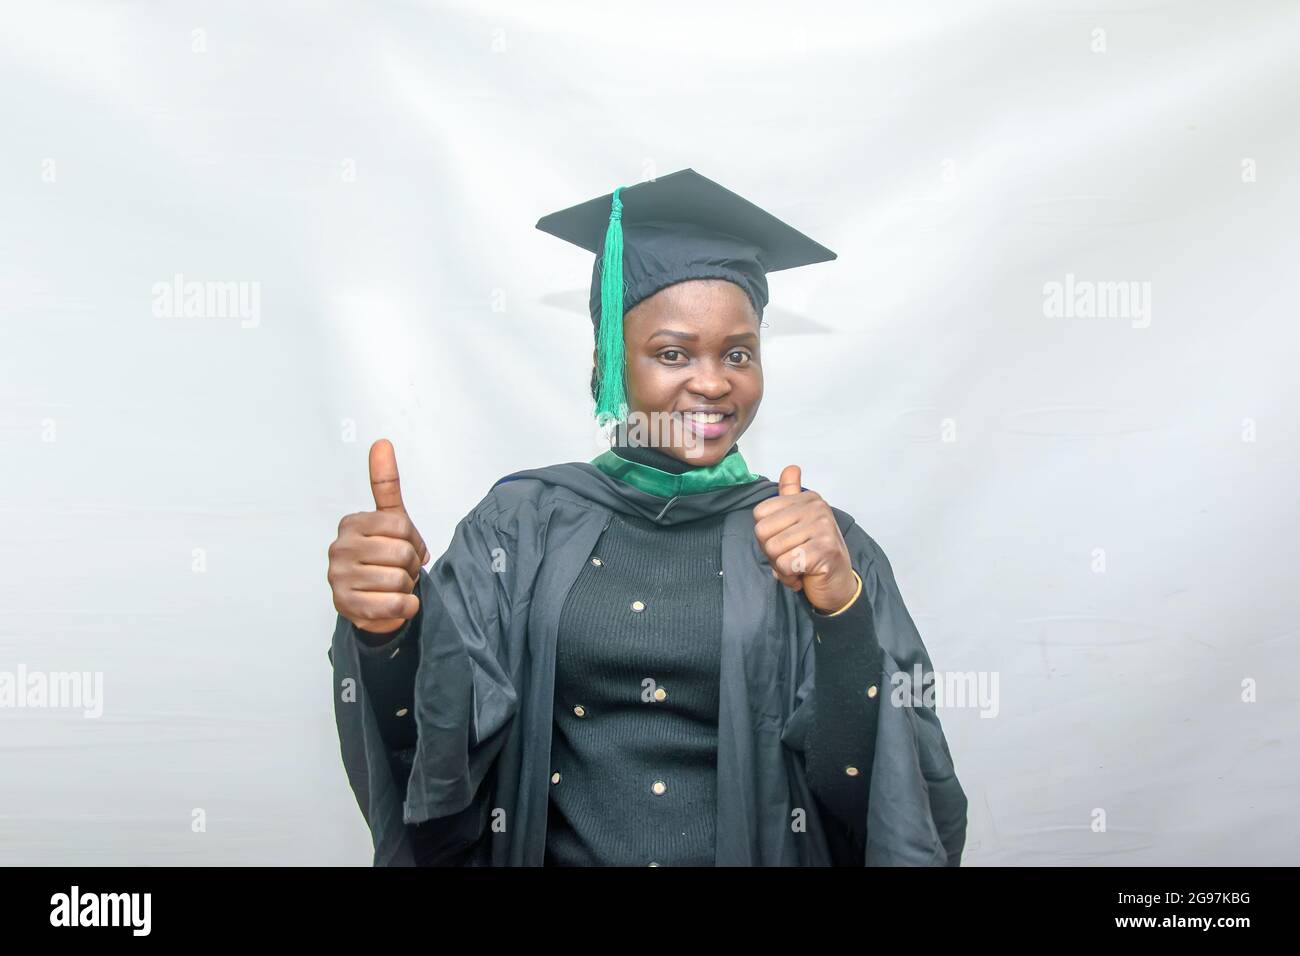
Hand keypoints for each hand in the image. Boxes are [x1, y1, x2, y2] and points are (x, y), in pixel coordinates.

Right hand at [327, 439, 431, 633]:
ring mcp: (338, 578)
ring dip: (407, 587)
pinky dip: (406, 608)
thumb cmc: (384, 556)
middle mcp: (338, 548)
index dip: (414, 541)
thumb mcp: (390, 520)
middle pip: (402, 554)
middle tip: (401, 570)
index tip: (406, 547)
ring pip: (400, 580)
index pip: (401, 527)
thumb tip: (382, 442)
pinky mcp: (346, 607)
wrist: (373, 602)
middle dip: (411, 566)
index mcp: (351, 524)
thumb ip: (386, 483)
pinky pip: (396, 605)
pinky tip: (394, 604)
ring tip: (394, 586)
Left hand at [752, 464, 857, 613]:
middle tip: (791, 557)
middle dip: (771, 552)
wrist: (838, 584)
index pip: (760, 513)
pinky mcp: (824, 550)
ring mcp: (823, 528)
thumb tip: (791, 468)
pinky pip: (785, 564)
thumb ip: (791, 495)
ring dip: (780, 566)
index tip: (786, 542)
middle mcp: (817, 508)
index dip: (766, 535)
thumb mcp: (800, 521)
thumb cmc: (815, 554)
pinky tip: (804, 574)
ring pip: (772, 549)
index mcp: (808, 499)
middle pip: (762, 531)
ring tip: (798, 566)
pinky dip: (789, 576)